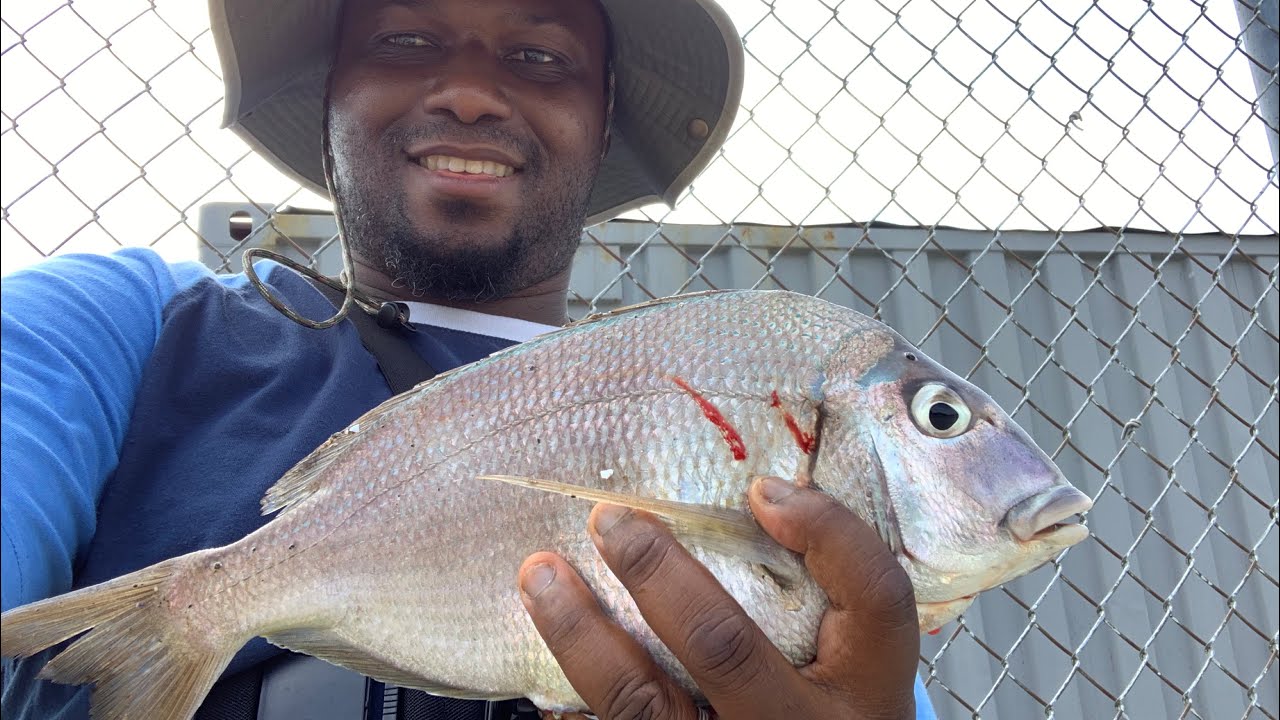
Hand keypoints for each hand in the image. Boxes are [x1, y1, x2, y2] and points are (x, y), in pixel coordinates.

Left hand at [518, 476, 919, 718]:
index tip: (761, 491)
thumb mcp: (854, 669)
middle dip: (656, 572)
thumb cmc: (828, 715)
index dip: (827, 532)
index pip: (873, 598)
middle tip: (611, 519)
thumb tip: (761, 500)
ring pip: (642, 703)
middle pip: (724, 646)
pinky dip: (570, 698)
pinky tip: (545, 656)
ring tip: (541, 575)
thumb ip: (826, 593)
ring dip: (580, 633)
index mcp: (866, 694)